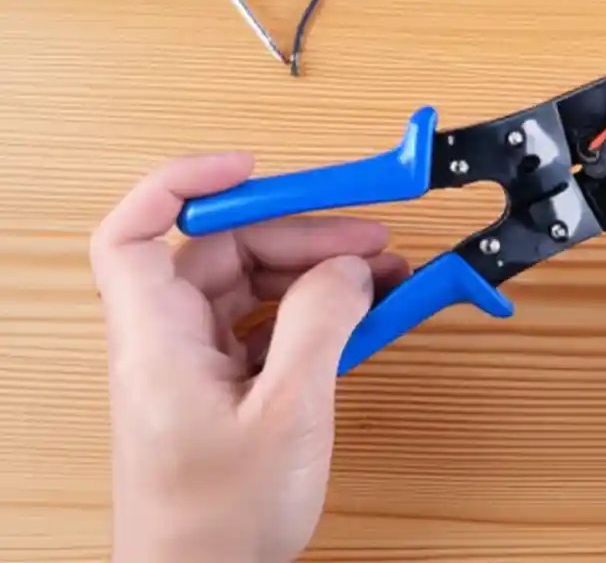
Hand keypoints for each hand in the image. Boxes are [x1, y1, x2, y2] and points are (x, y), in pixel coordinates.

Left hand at [90, 152, 409, 562]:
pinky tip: (363, 316)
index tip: (252, 168)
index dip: (185, 184)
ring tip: (383, 275)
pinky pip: (268, 326)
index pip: (137, 231)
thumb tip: (347, 268)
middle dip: (298, 233)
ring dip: (316, 273)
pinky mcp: (225, 389)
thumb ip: (321, 325)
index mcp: (157, 340)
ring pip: (250, 287)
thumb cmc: (219, 523)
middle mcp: (168, 344)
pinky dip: (315, 313)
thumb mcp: (289, 413)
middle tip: (368, 236)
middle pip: (221, 252)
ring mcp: (196, 367)